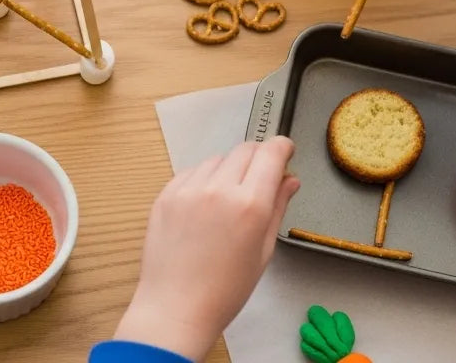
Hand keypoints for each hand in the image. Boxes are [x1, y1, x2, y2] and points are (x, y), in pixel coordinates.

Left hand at [114, 137, 299, 360]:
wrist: (175, 307)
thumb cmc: (225, 289)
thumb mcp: (263, 251)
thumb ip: (277, 208)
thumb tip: (289, 180)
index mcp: (249, 204)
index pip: (270, 154)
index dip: (282, 147)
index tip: (285, 152)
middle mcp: (218, 189)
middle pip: (245, 150)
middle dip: (258, 158)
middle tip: (260, 178)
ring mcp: (188, 189)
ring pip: (217, 159)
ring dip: (229, 169)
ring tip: (228, 200)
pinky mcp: (165, 195)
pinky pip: (191, 172)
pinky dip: (203, 180)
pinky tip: (204, 205)